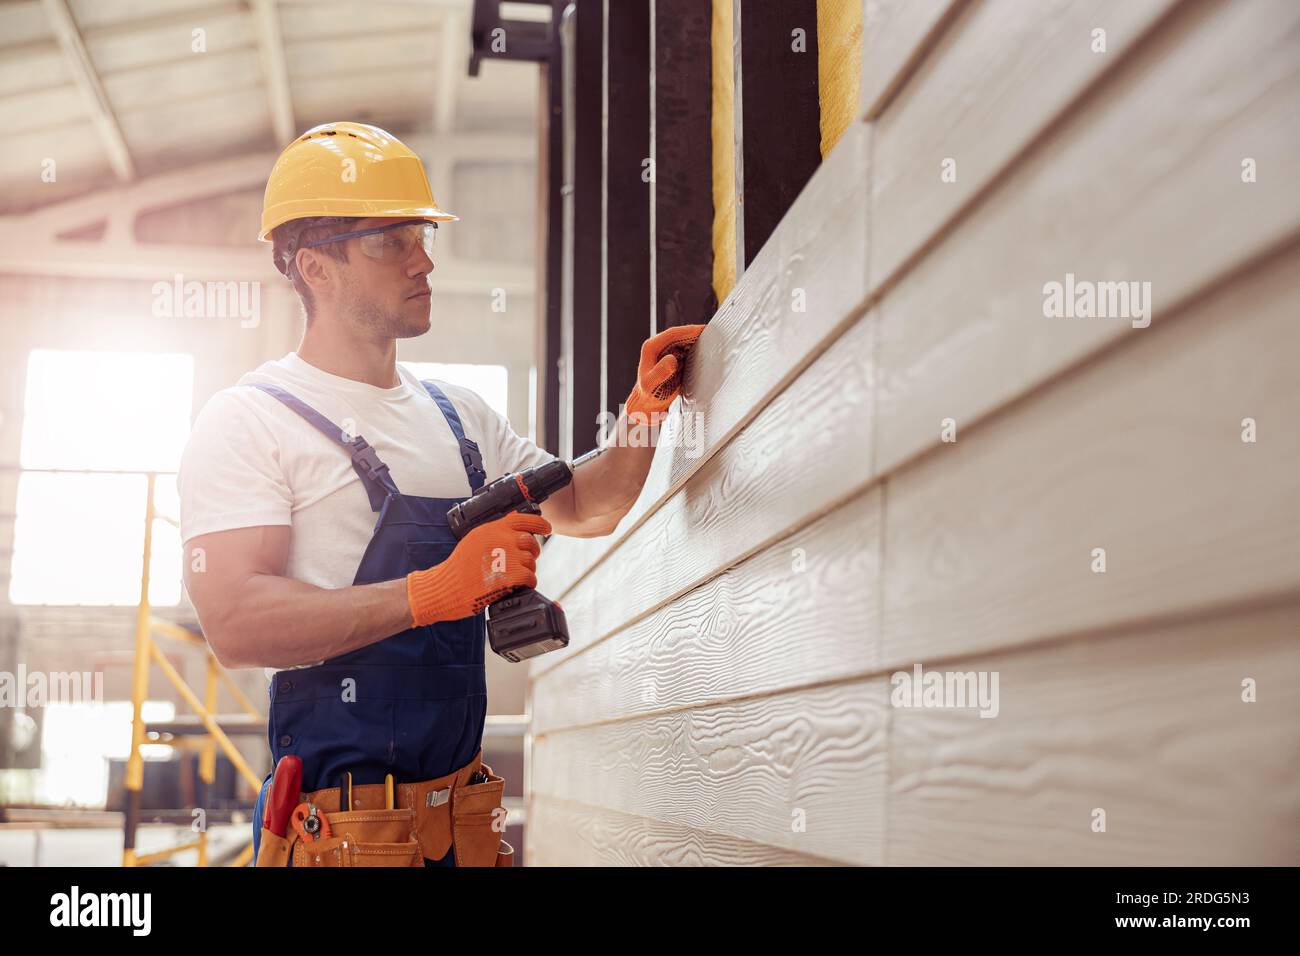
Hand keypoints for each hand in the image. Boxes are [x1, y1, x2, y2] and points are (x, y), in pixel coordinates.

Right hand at [405, 511, 551, 626]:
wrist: (444, 587)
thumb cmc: (458, 567)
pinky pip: (530, 577)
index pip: (522, 519)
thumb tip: (515, 518)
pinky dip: (528, 583)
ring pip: (531, 561)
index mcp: (491, 529)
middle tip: (524, 561)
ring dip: (528, 570)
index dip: (539, 523)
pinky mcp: (508, 577)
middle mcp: (500, 540)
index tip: (547, 528)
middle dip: (532, 552)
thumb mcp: (474, 539)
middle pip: (530, 542)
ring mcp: (505, 558)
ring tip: (516, 576)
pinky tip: (520, 585)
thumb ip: (495, 530)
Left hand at [625, 323, 706, 417]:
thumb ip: (660, 372)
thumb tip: (672, 359)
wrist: (648, 404)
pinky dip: (697, 351)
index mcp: (652, 347)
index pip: (672, 334)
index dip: (688, 331)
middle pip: (681, 335)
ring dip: (698, 342)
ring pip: (685, 342)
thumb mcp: (651, 384)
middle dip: (696, 334)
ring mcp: (667, 352)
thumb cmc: (647, 395)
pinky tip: (706, 354)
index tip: (702, 330)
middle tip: (713, 335)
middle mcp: (659, 347)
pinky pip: (688, 351)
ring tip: (712, 343)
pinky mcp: (675, 359)